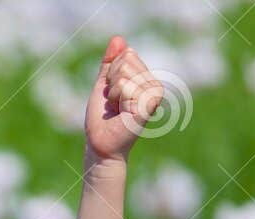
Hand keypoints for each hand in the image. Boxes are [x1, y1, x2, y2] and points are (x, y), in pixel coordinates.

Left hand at [84, 36, 163, 161]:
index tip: (112, 94)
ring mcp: (154, 93)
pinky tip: (121, 113)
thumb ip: (110, 62)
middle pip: (126, 60)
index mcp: (146, 78)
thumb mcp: (104, 84)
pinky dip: (116, 99)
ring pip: (124, 73)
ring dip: (113, 92)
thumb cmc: (102, 117)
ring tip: (117, 108)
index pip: (126, 54)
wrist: (100, 143)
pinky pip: (125, 85)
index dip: (111, 74)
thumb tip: (118, 38)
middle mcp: (154, 84)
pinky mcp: (150, 103)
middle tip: (114, 102)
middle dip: (111, 81)